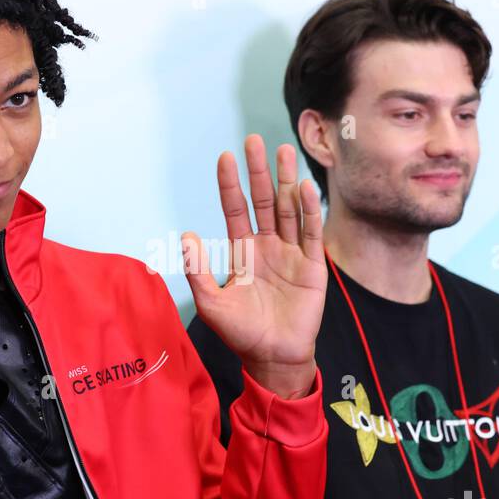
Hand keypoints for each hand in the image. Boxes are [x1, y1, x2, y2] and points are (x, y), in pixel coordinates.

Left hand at [183, 135, 325, 399]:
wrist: (274, 357)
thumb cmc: (242, 333)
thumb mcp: (213, 304)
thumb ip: (198, 272)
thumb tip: (185, 237)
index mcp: (243, 252)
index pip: (235, 210)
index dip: (230, 185)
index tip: (225, 158)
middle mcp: (267, 246)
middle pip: (263, 201)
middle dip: (259, 171)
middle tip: (254, 140)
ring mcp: (291, 253)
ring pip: (288, 209)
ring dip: (286, 181)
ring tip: (284, 151)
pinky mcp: (312, 266)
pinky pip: (310, 232)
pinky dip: (309, 210)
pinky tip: (305, 187)